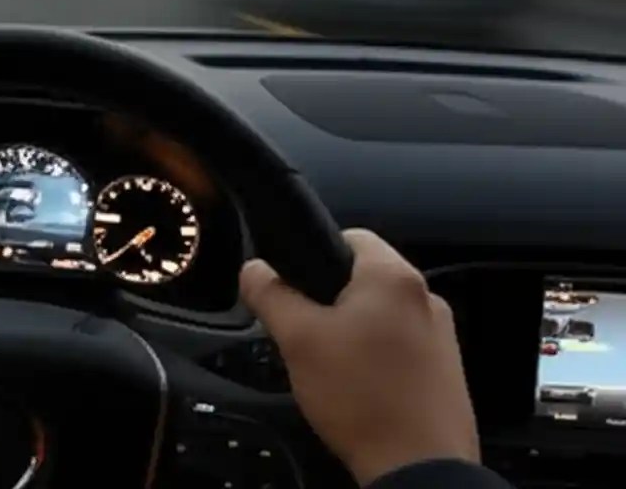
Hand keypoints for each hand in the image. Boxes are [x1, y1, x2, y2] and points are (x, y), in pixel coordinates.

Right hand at [239, 229, 478, 485]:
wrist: (419, 466)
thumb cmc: (359, 396)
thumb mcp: (298, 340)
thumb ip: (270, 295)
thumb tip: (253, 269)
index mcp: (394, 277)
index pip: (350, 235)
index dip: (313, 256)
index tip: (293, 290)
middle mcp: (427, 296)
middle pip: (364, 279)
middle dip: (330, 301)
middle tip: (305, 334)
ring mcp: (443, 335)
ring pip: (382, 315)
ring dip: (354, 331)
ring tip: (331, 367)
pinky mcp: (448, 369)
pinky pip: (402, 346)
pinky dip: (377, 358)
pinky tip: (360, 389)